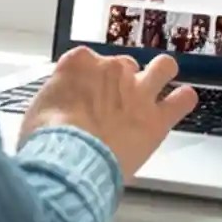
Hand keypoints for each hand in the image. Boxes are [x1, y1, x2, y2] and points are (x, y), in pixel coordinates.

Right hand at [18, 47, 198, 179]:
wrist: (70, 161)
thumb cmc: (47, 141)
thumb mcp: (37, 111)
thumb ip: (56, 100)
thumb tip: (58, 108)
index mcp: (78, 64)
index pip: (87, 60)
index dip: (88, 79)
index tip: (85, 93)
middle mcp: (112, 70)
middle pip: (124, 65)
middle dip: (122, 81)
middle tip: (115, 103)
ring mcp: (138, 91)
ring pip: (163, 67)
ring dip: (162, 74)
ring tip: (158, 85)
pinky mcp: (156, 118)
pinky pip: (183, 100)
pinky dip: (183, 100)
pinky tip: (181, 102)